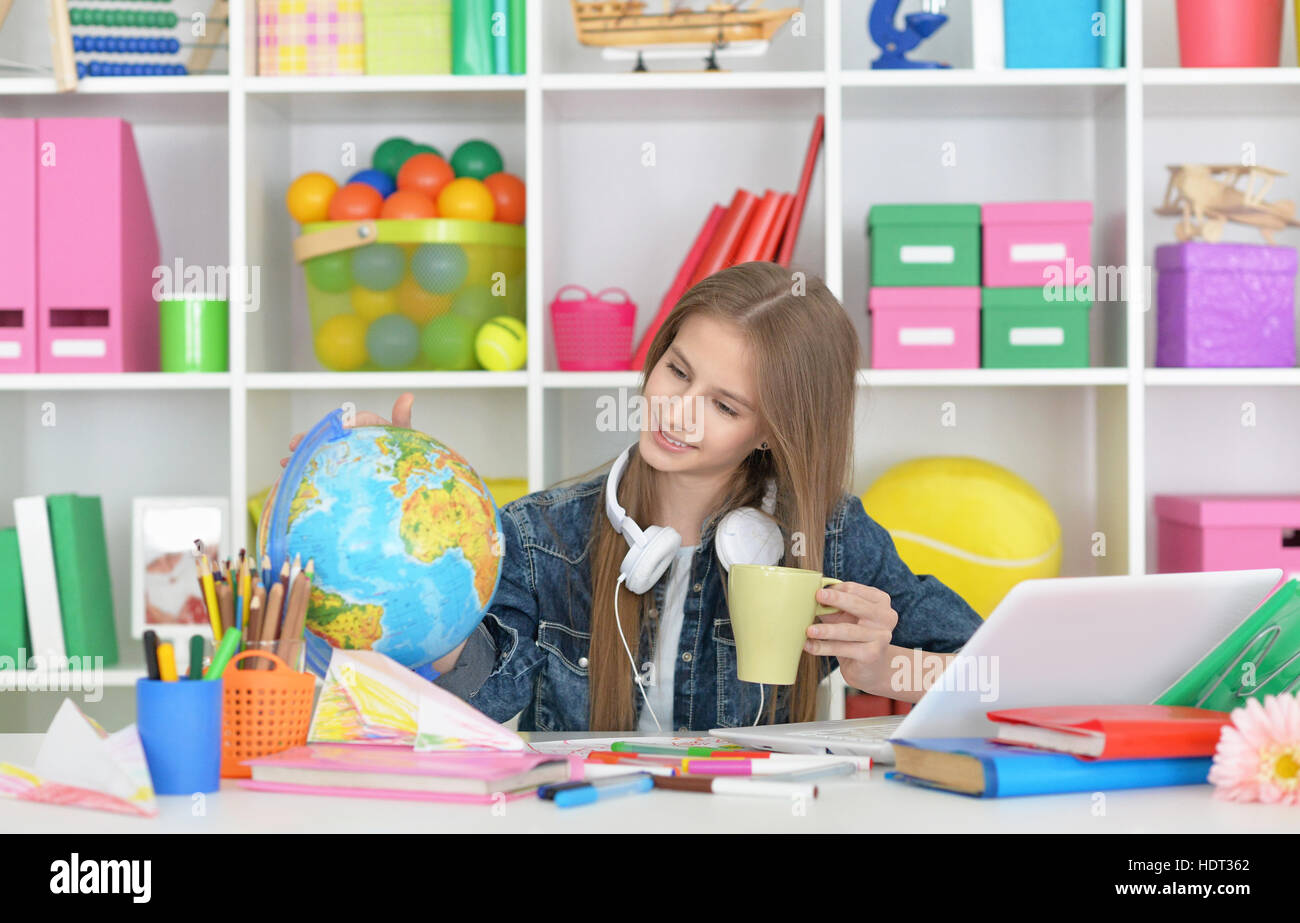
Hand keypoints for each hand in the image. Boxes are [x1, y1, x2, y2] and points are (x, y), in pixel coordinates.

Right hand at [280, 392, 414, 467]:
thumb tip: (408, 396)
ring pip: (320, 449)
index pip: (358, 420)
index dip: (347, 422)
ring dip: (302, 454)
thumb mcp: (404, 437)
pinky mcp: (339, 467)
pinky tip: (290, 473)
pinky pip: (320, 465)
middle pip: (330, 434)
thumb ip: (402, 419)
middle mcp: (355, 437)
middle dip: (313, 437)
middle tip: (295, 443)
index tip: (341, 428)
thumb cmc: (406, 454)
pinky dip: (305, 468)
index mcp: (370, 426)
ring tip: (287, 461)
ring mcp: (345, 452)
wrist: (408, 480)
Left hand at [804, 582, 897, 695]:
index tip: (819, 591)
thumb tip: (812, 596)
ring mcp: (881, 636)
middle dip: (836, 599)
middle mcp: (886, 616)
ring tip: (809, 630)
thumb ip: (833, 606)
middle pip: (857, 604)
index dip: (836, 589)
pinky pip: (843, 649)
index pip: (855, 589)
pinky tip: (809, 645)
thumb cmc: (853, 636)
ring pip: (848, 630)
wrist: (869, 668)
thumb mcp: (844, 616)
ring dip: (826, 630)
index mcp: (880, 601)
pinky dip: (823, 647)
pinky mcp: (872, 654)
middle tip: (818, 595)